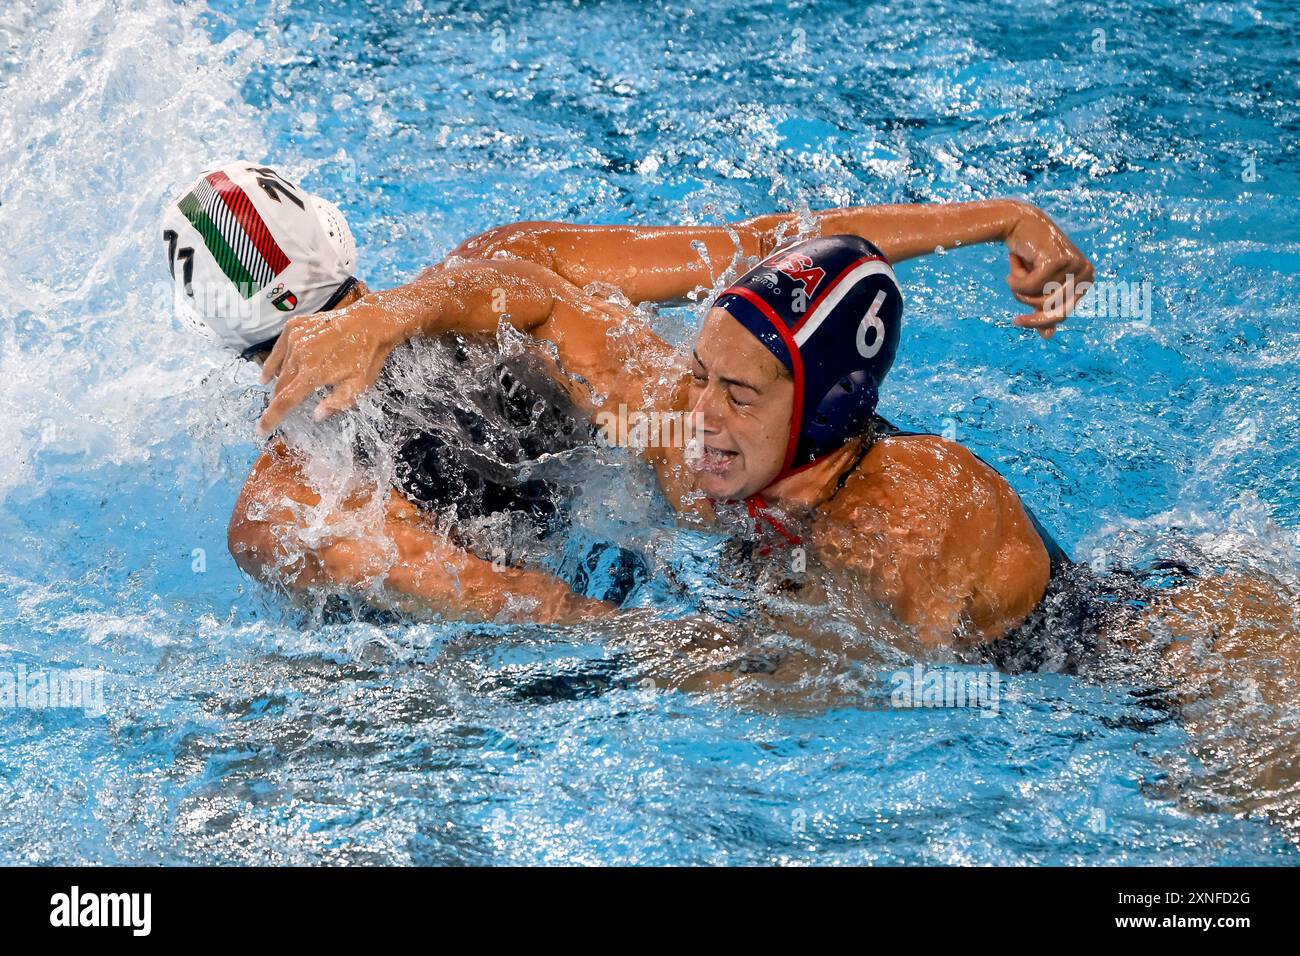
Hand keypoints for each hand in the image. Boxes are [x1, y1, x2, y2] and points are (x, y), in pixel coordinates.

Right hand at [257, 299, 403, 434]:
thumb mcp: (359, 386)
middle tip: (281, 410)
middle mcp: (300, 355)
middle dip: (279, 400)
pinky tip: (271, 372)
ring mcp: (295, 338)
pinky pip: (278, 348)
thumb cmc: (367, 356)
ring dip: (279, 381)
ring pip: (279, 368)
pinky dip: (274, 361)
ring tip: (278, 391)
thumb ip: (337, 403)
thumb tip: (317, 415)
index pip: (284, 401)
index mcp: (313, 373)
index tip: (261, 429)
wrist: (371, 322)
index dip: (271, 418)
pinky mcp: (295, 326)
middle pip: (280, 386)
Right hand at [1002, 202, 1094, 338]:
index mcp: (1087, 279)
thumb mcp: (1040, 284)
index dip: (1039, 321)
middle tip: (1013, 296)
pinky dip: (1015, 280)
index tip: (1017, 321)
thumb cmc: (1031, 254)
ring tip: (1015, 273)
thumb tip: (1048, 336)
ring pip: (1039, 298)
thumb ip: (1045, 307)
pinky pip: (1029, 286)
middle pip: (1052, 309)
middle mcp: (1086, 271)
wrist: (1019, 222)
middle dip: (1027, 307)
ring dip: (1019, 289)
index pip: (1063, 313)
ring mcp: (1074, 265)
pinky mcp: (1057, 260)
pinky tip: (1012, 263)